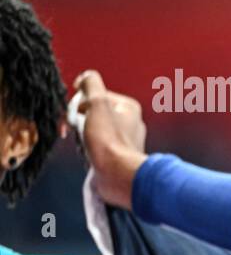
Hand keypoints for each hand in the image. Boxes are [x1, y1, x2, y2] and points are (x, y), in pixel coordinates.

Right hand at [75, 70, 146, 208]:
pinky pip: (94, 147)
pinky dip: (86, 149)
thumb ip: (91, 85)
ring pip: (91, 130)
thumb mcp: (97, 104)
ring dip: (81, 136)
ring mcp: (123, 141)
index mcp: (128, 108)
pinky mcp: (116, 156)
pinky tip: (88, 155)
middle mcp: (129, 123)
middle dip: (79, 120)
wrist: (117, 176)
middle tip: (78, 130)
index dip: (80, 103)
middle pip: (92, 113)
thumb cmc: (109, 141)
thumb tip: (86, 77)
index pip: (94, 96)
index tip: (77, 113)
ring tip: (85, 145)